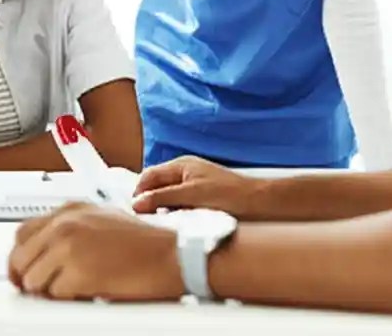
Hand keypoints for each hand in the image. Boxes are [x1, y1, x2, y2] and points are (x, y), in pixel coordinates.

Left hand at [8, 202, 182, 301]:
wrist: (172, 255)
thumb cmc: (148, 243)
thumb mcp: (103, 221)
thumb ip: (73, 229)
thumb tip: (48, 252)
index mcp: (70, 209)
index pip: (23, 233)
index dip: (21, 257)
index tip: (23, 271)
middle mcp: (66, 223)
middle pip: (19, 257)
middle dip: (25, 278)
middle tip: (39, 290)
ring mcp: (70, 246)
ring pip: (31, 280)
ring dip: (47, 291)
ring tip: (70, 291)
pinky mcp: (78, 271)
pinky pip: (54, 295)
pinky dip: (67, 300)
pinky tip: (85, 293)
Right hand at [132, 156, 262, 218]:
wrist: (259, 203)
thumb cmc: (229, 194)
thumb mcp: (192, 195)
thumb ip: (163, 198)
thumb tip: (137, 203)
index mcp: (180, 165)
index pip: (149, 176)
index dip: (138, 192)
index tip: (133, 211)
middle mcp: (185, 173)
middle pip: (156, 187)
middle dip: (149, 202)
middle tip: (144, 221)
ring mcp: (193, 186)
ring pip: (167, 199)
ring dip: (163, 211)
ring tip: (162, 224)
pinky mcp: (200, 200)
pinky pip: (179, 207)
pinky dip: (175, 215)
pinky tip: (178, 225)